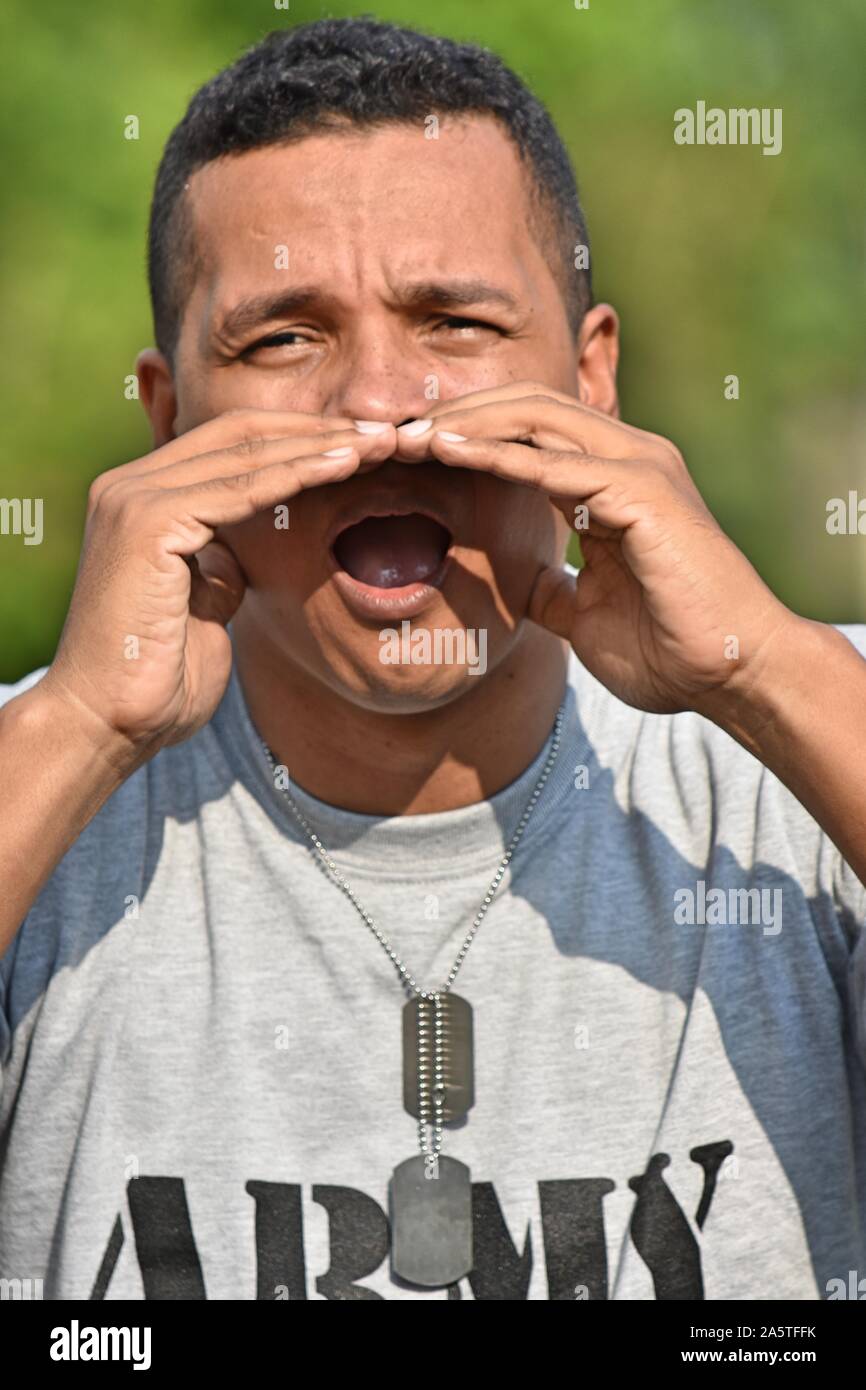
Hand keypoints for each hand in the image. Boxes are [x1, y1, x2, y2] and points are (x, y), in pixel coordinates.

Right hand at [41, 410, 394, 758]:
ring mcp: (132, 498)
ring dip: (317, 446)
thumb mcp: (201, 605)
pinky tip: (344, 468)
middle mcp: (127, 485)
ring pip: (243, 453)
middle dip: (316, 429)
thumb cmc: (158, 677)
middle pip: (237, 433)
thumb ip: (217, 567)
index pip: (228, 442)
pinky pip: (237, 490)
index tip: (360, 446)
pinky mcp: (145, 523)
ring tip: (379, 443)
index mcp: (138, 497)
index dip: (297, 437)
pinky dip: (295, 476)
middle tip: (384, 432)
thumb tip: (242, 557)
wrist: (108, 722)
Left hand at [396, 382, 795, 715]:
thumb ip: (551, 586)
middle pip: (526, 407)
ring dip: (464, 423)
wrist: (732, 677)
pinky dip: (496, 454)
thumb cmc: (669, 650)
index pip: (530, 432)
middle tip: (388, 435)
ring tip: (404, 437)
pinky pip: (554, 461)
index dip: (467, 434)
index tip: (406, 456)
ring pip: (536, 417)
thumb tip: (516, 584)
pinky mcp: (642, 491)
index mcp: (616, 478)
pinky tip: (446, 453)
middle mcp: (630, 456)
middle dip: (454, 415)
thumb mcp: (583, 615)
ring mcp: (640, 467)